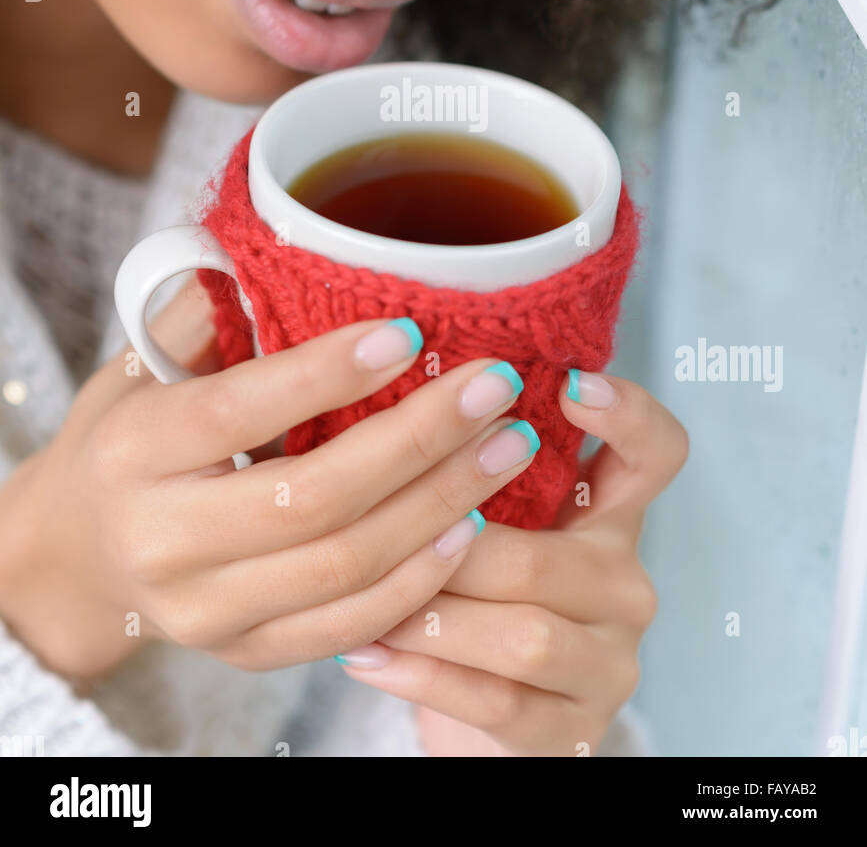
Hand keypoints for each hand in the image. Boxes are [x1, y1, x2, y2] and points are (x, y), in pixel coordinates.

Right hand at [0, 277, 538, 683]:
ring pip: (345, 566)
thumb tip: (302, 245)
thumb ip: (215, 308)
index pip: (239, 409)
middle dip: (418, 440)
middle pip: (312, 498)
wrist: (84, 554)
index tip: (408, 333)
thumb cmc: (132, 435)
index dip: (328, 373)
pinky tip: (469, 524)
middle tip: (492, 388)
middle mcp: (162, 540)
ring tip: (506, 447)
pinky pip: (350, 626)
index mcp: (134, 451)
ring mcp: (205, 611)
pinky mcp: (248, 652)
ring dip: (440, 504)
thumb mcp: (147, 362)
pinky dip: (419, 579)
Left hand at [333, 370, 687, 755]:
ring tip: (364, 601)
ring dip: (431, 617)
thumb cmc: (481, 596)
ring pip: (523, 635)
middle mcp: (626, 585)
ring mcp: (609, 663)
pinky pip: (496, 701)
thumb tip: (403, 399)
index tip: (570, 387)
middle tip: (374, 534)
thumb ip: (474, 466)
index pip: (656, 454)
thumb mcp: (495, 521)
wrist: (490, 713)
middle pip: (547, 557)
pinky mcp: (576, 732)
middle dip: (449, 550)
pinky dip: (421, 676)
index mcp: (611, 518)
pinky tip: (366, 655)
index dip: (628, 416)